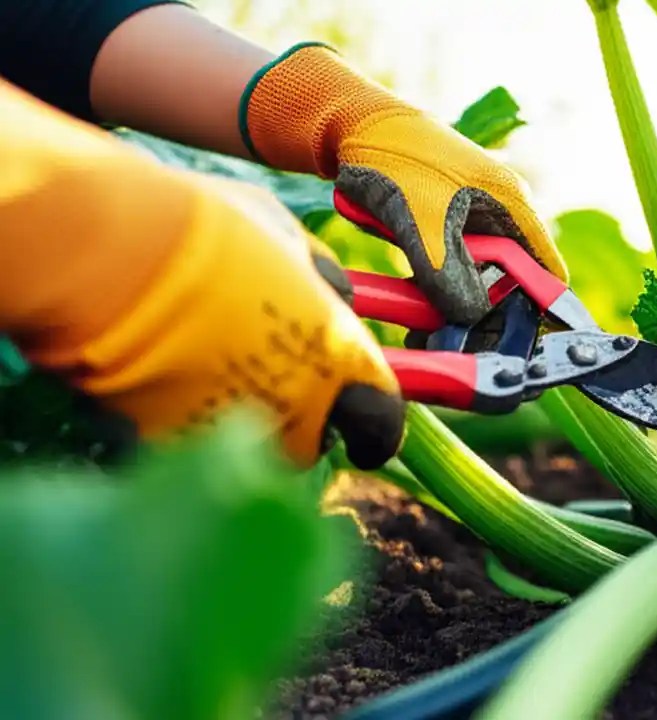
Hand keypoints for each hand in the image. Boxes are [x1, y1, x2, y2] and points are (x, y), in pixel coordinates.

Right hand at [0, 80, 403, 468]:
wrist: (112, 258)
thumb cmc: (209, 232)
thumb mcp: (286, 236)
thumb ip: (318, 275)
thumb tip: (328, 290)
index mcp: (339, 363)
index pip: (381, 420)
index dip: (377, 424)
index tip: (369, 425)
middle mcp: (296, 415)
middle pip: (312, 443)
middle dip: (302, 420)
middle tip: (277, 380)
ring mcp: (232, 438)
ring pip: (254, 451)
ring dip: (249, 422)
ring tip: (215, 371)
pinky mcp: (170, 449)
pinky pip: (193, 444)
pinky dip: (190, 421)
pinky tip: (169, 379)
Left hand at [240, 43, 567, 325]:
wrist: (352, 123)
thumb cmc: (396, 161)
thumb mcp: (422, 222)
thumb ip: (449, 274)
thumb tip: (472, 319)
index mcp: (513, 204)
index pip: (547, 270)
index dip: (536, 308)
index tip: (510, 340)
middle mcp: (501, 212)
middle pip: (511, 279)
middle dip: (486, 310)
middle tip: (455, 336)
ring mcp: (474, 216)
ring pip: (477, 275)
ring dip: (454, 298)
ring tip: (425, 321)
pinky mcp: (447, 220)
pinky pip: (452, 263)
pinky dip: (435, 281)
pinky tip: (412, 292)